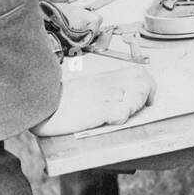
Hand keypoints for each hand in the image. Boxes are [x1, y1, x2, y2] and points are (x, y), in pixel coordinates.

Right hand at [31, 68, 156, 136]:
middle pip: (144, 84)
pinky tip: (108, 121)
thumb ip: (109, 88)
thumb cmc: (66, 100)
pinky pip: (122, 114)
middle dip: (145, 98)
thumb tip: (131, 97)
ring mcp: (106, 96)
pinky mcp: (100, 110)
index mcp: (108, 76)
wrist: (43, 105)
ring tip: (118, 115)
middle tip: (133, 110)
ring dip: (133, 109)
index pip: (141, 74)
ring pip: (137, 99)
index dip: (149, 87)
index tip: (147, 100)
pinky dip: (120, 120)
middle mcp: (110, 83)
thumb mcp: (90, 87)